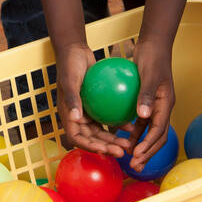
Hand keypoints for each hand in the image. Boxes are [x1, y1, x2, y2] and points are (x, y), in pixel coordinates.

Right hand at [56, 43, 134, 157]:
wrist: (76, 51)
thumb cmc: (70, 64)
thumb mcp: (70, 80)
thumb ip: (72, 99)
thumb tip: (76, 119)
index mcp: (68, 115)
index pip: (78, 138)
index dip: (91, 147)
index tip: (106, 150)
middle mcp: (77, 117)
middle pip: (92, 138)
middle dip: (107, 147)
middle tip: (123, 150)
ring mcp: (87, 112)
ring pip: (102, 131)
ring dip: (114, 139)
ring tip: (130, 142)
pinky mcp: (96, 106)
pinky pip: (108, 117)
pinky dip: (119, 122)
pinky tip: (133, 125)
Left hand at [116, 35, 174, 172]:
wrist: (153, 46)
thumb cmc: (152, 58)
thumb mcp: (149, 76)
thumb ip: (146, 96)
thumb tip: (142, 116)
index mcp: (165, 105)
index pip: (158, 132)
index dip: (148, 146)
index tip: (136, 156)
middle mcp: (161, 109)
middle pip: (156, 137)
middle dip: (147, 153)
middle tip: (134, 165)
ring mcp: (154, 107)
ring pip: (147, 132)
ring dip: (138, 145)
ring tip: (126, 156)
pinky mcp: (145, 103)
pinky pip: (138, 121)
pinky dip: (130, 131)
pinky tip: (117, 136)